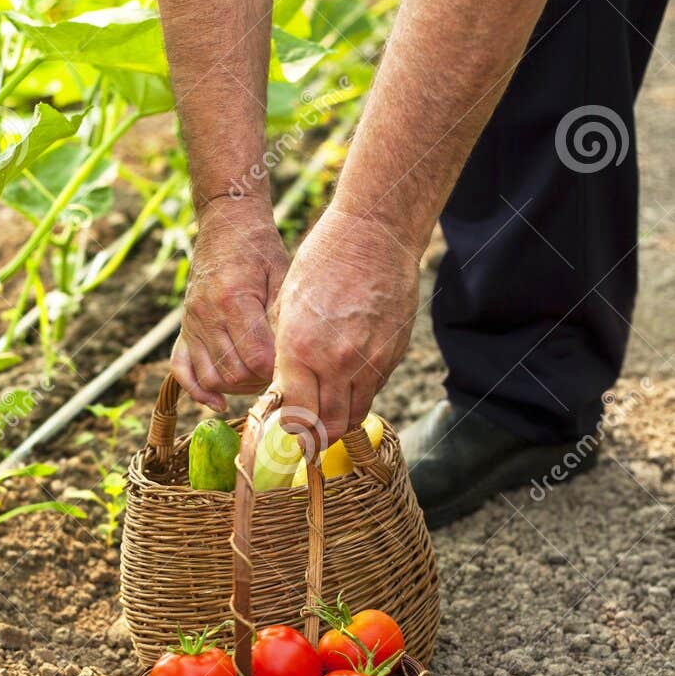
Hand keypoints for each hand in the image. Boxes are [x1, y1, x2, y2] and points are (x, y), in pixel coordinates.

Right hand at [170, 197, 289, 409]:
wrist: (226, 224)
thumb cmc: (261, 249)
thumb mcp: (282, 276)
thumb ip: (283, 317)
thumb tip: (291, 360)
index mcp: (234, 300)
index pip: (256, 358)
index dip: (277, 371)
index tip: (292, 367)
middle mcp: (207, 314)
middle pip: (233, 373)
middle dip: (259, 382)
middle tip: (278, 375)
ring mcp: (192, 323)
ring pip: (211, 377)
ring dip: (235, 388)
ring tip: (256, 381)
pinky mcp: (184, 327)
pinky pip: (181, 369)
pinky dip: (197, 391)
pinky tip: (218, 403)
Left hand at [272, 208, 419, 448]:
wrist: (374, 235)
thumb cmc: (322, 262)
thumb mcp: (286, 306)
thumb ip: (285, 355)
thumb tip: (284, 392)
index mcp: (301, 349)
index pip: (297, 416)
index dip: (290, 431)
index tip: (285, 432)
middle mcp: (337, 362)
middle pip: (328, 427)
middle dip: (314, 440)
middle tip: (306, 440)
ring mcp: (370, 361)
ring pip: (355, 417)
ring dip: (338, 424)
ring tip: (325, 421)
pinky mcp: (392, 355)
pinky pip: (372, 392)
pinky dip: (357, 398)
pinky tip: (346, 387)